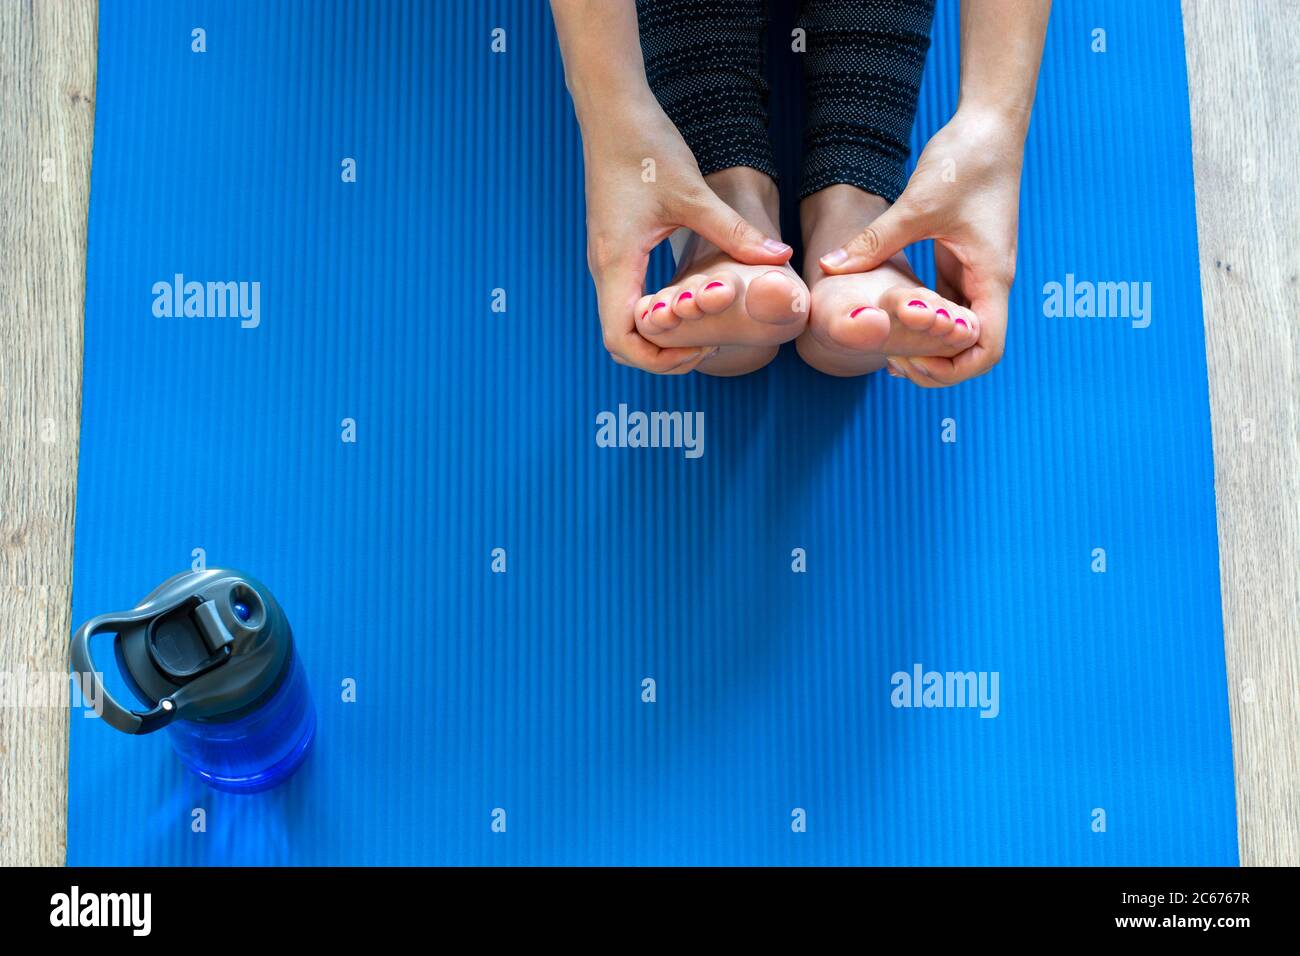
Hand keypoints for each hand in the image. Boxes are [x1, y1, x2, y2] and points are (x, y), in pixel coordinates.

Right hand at [579, 94, 791, 373]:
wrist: (612, 111)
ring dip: (659, 335)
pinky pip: (628, 299)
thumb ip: (735, 232)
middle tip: (707, 344)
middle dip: (660, 354)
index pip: (620, 339)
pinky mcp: (616, 249)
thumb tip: (779, 258)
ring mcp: (608, 260)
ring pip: (623, 321)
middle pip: (620, 340)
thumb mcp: (694, 194)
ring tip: (703, 326)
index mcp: (617, 262)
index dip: (656, 358)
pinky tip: (690, 301)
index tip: (698, 347)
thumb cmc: (645, 147)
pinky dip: (655, 313)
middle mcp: (605, 268)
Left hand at [819, 106, 1026, 386]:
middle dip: (934, 364)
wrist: (989, 125)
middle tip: (887, 360)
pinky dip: (922, 320)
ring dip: (926, 345)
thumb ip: (875, 242)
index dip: (952, 368)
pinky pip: (943, 305)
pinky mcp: (960, 261)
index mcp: (991, 277)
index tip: (910, 358)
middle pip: (971, 349)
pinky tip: (887, 320)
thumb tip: (830, 267)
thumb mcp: (917, 205)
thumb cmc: (966, 161)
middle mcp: (989, 282)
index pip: (987, 349)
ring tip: (882, 347)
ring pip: (956, 330)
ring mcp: (975, 273)